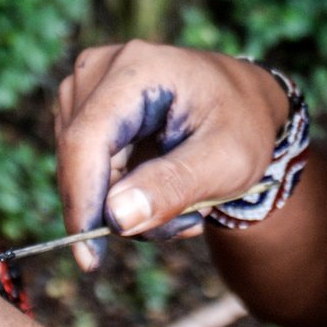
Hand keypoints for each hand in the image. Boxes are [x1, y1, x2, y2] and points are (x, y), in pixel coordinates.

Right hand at [54, 42, 291, 269]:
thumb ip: (174, 187)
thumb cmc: (243, 126)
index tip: (90, 258)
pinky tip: (164, 190)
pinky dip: (121, 192)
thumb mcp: (227, 161)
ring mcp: (89, 84)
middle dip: (119, 208)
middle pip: (78, 157)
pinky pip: (86, 166)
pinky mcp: (86, 106)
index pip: (86, 140)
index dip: (81, 201)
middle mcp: (103, 67)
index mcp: (138, 68)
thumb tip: (116, 218)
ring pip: (80, 168)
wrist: (247, 104)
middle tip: (182, 223)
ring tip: (183, 204)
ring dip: (125, 203)